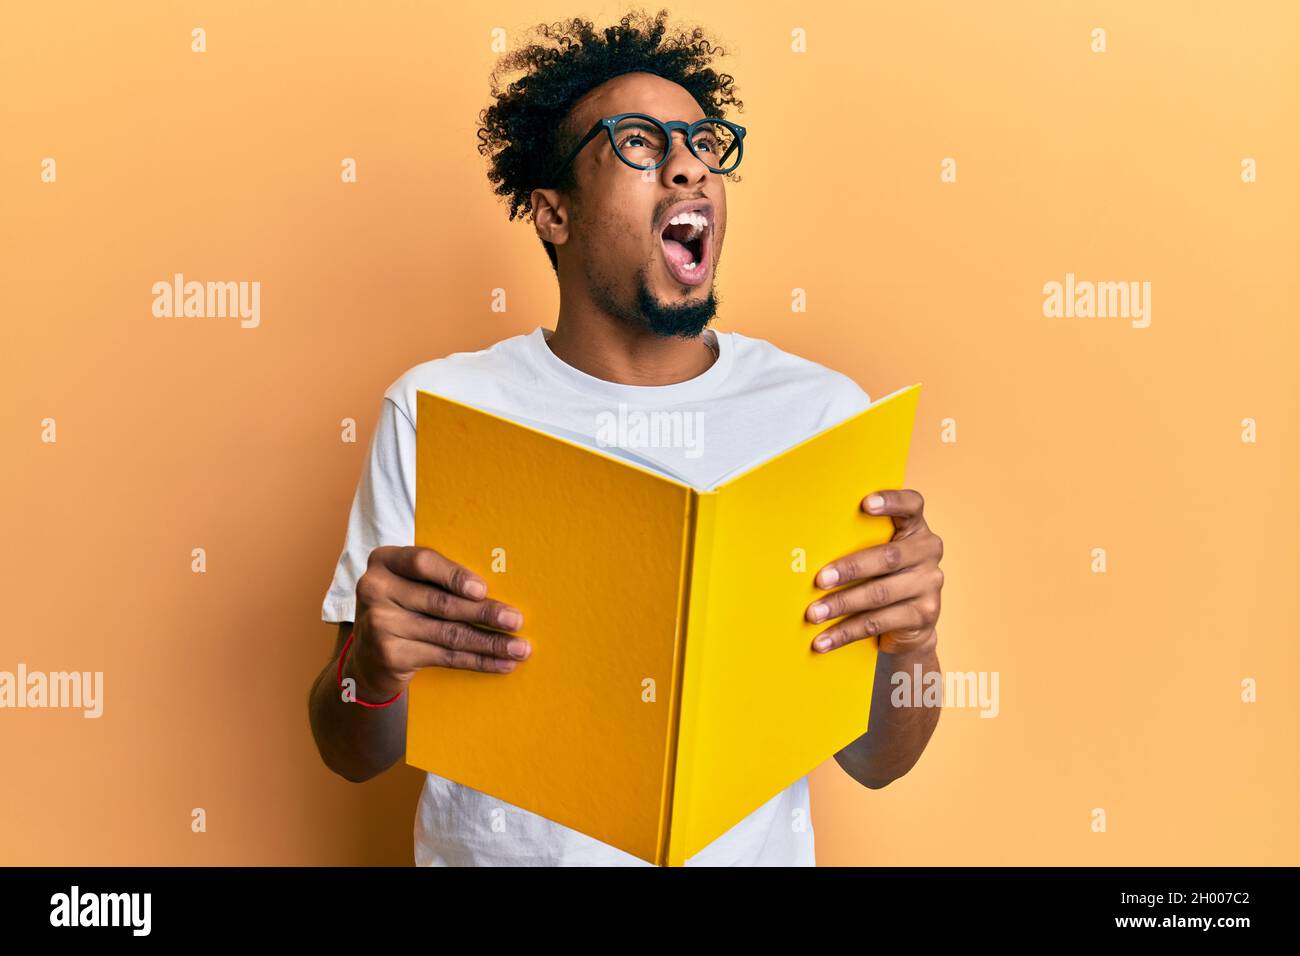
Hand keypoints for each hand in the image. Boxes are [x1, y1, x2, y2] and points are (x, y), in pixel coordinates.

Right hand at [345, 545, 528, 700]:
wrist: (367, 657)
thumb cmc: (403, 609)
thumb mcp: (411, 585)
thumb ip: (440, 579)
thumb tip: (501, 586)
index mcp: (385, 561)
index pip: (422, 562)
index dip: (454, 575)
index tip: (483, 589)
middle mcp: (375, 589)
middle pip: (441, 602)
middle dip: (485, 613)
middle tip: (516, 620)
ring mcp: (380, 624)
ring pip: (448, 634)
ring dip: (490, 642)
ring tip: (520, 647)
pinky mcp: (390, 655)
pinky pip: (445, 658)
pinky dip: (478, 661)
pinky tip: (502, 663)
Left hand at [805, 489, 943, 654]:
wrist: (910, 623)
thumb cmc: (881, 575)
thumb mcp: (876, 552)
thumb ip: (858, 541)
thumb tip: (805, 546)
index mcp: (914, 528)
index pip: (912, 505)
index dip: (891, 501)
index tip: (865, 503)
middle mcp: (928, 552)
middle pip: (888, 557)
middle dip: (849, 568)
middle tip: (819, 579)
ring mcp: (929, 585)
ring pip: (879, 594)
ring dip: (842, 605)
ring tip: (813, 614)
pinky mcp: (924, 616)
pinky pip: (878, 623)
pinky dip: (846, 632)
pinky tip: (823, 639)